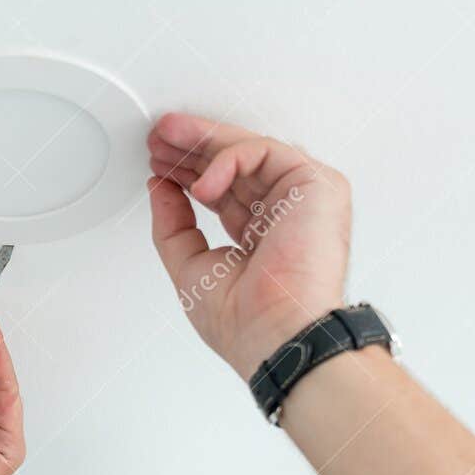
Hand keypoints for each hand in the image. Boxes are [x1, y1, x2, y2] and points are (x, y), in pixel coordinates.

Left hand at [146, 112, 351, 381]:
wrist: (278, 336)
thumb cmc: (248, 324)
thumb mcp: (190, 268)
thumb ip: (173, 227)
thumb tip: (159, 187)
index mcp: (262, 238)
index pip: (225, 192)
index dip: (189, 174)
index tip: (158, 161)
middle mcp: (286, 216)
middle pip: (236, 167)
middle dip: (193, 148)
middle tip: (158, 137)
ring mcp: (304, 199)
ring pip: (250, 151)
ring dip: (203, 139)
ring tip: (166, 137)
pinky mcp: (316, 184)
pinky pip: (264, 152)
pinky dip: (227, 160)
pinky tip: (200, 183)